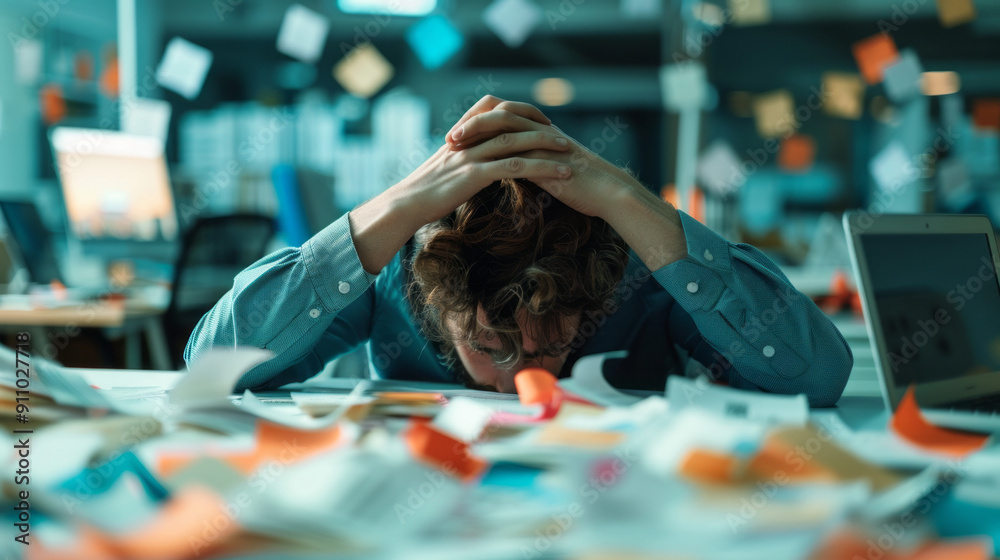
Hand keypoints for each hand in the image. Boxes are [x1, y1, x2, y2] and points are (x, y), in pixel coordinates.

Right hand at [398, 126, 571, 226]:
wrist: (407, 204)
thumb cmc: (426, 192)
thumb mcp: (446, 169)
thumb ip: (464, 160)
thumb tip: (481, 166)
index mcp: (463, 136)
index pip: (494, 109)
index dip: (519, 111)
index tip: (540, 120)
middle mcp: (469, 140)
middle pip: (510, 121)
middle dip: (539, 125)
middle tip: (562, 134)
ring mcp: (472, 155)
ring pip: (517, 142)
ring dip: (547, 145)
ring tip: (569, 152)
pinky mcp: (475, 174)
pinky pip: (515, 167)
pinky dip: (542, 168)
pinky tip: (560, 175)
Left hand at [447, 97, 687, 269]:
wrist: (607, 190)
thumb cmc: (578, 183)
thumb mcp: (546, 168)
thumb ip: (525, 161)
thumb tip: (503, 166)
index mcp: (536, 130)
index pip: (500, 113)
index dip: (476, 120)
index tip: (454, 134)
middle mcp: (539, 131)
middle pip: (499, 112)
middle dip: (471, 121)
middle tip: (449, 136)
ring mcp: (545, 143)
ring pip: (507, 126)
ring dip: (478, 132)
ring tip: (456, 144)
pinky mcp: (550, 160)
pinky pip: (521, 152)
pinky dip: (497, 156)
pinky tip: (481, 165)